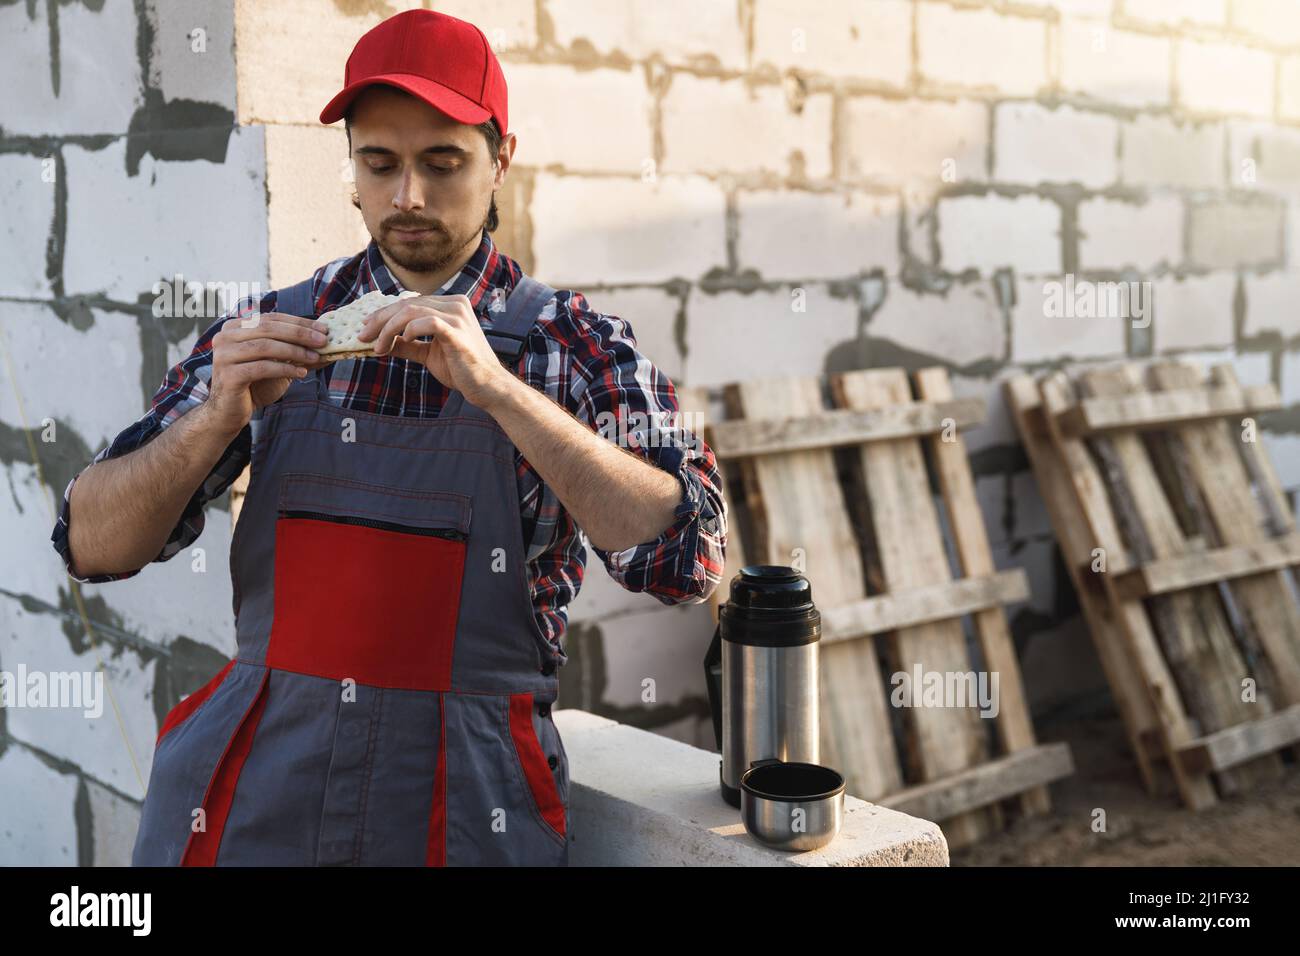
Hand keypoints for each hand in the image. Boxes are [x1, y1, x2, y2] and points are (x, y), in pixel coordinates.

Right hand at [207, 312, 330, 433]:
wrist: (229, 412)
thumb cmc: (254, 385)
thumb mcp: (276, 363)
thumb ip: (295, 350)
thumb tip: (326, 342)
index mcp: (234, 327)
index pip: (271, 318)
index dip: (299, 322)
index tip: (323, 328)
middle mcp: (225, 337)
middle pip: (268, 328)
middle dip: (299, 334)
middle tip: (323, 340)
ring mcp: (224, 355)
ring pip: (265, 346)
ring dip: (295, 351)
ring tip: (315, 357)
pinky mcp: (228, 375)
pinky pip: (262, 367)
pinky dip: (285, 368)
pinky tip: (302, 372)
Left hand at [357, 294, 514, 409]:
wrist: (486, 386)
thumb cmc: (461, 370)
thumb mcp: (428, 354)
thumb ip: (407, 345)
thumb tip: (382, 342)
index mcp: (450, 305)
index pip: (410, 303)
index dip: (384, 314)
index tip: (366, 328)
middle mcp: (455, 304)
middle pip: (407, 304)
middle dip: (380, 320)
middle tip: (363, 336)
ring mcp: (458, 315)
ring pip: (412, 312)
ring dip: (389, 329)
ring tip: (378, 346)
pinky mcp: (457, 331)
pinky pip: (427, 322)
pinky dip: (409, 330)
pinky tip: (401, 341)